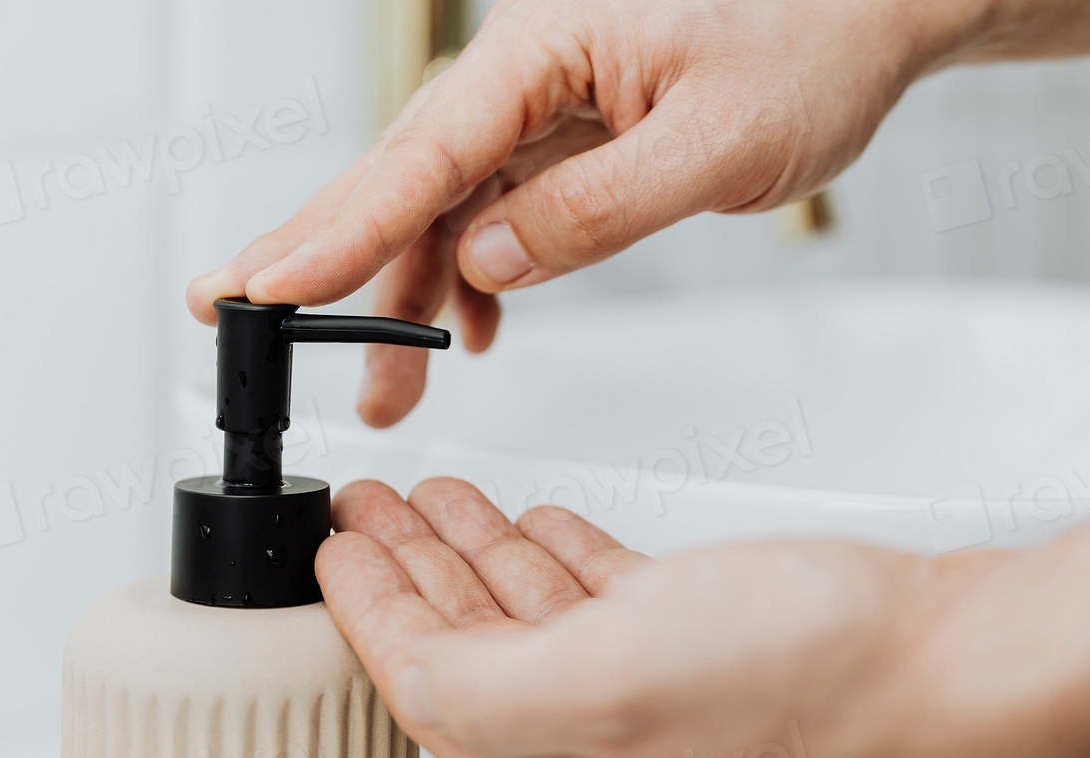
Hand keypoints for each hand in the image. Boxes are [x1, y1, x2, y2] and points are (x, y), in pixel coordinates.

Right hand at [188, 0, 980, 425]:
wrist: (856, 23)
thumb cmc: (807, 50)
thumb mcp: (717, 146)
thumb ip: (596, 209)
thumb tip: (486, 264)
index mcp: (544, 49)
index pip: (421, 152)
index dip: (339, 230)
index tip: (265, 287)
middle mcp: (523, 72)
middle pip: (398, 176)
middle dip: (321, 257)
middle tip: (233, 318)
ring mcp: (536, 108)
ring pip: (439, 209)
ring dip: (401, 298)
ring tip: (381, 389)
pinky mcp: (559, 141)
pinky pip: (490, 214)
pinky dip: (470, 278)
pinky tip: (466, 331)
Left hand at [318, 477, 991, 757]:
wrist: (957, 663)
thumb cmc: (815, 685)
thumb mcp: (617, 681)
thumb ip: (491, 685)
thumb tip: (404, 669)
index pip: (427, 686)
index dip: (367, 612)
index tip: (330, 547)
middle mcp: (602, 731)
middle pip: (469, 641)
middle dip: (408, 567)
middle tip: (366, 504)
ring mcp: (653, 679)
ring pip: (528, 608)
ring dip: (473, 548)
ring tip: (431, 497)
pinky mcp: (701, 632)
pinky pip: (595, 588)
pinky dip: (552, 551)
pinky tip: (533, 523)